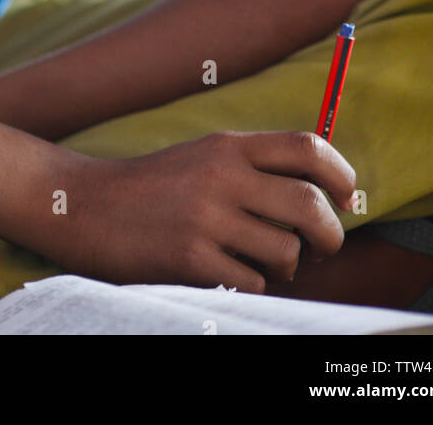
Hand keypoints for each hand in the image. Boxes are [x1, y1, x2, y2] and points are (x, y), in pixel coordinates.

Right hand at [46, 130, 354, 291]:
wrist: (85, 206)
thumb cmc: (155, 187)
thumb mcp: (204, 157)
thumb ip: (254, 167)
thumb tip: (323, 193)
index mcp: (229, 146)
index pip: (308, 148)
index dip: (342, 174)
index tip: (346, 198)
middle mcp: (221, 175)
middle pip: (311, 205)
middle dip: (330, 236)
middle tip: (322, 248)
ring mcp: (205, 217)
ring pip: (286, 252)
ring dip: (287, 266)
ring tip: (264, 262)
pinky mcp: (189, 257)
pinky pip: (253, 283)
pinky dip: (252, 286)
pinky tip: (228, 273)